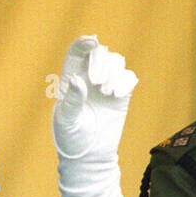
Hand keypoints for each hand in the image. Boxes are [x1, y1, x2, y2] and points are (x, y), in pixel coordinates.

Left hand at [53, 35, 137, 161]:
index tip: (92, 41)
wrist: (89, 156)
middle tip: (98, 82)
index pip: (76, 52)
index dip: (84, 43)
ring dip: (114, 72)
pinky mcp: (121, 95)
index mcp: (70, 79)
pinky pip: (129, 77)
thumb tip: (78, 79)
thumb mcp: (67, 120)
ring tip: (107, 92)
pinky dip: (125, 81)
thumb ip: (72, 100)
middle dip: (101, 62)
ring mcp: (106, 85)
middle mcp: (89, 78)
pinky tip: (116, 95)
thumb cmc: (71, 138)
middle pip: (99, 53)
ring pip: (116, 62)